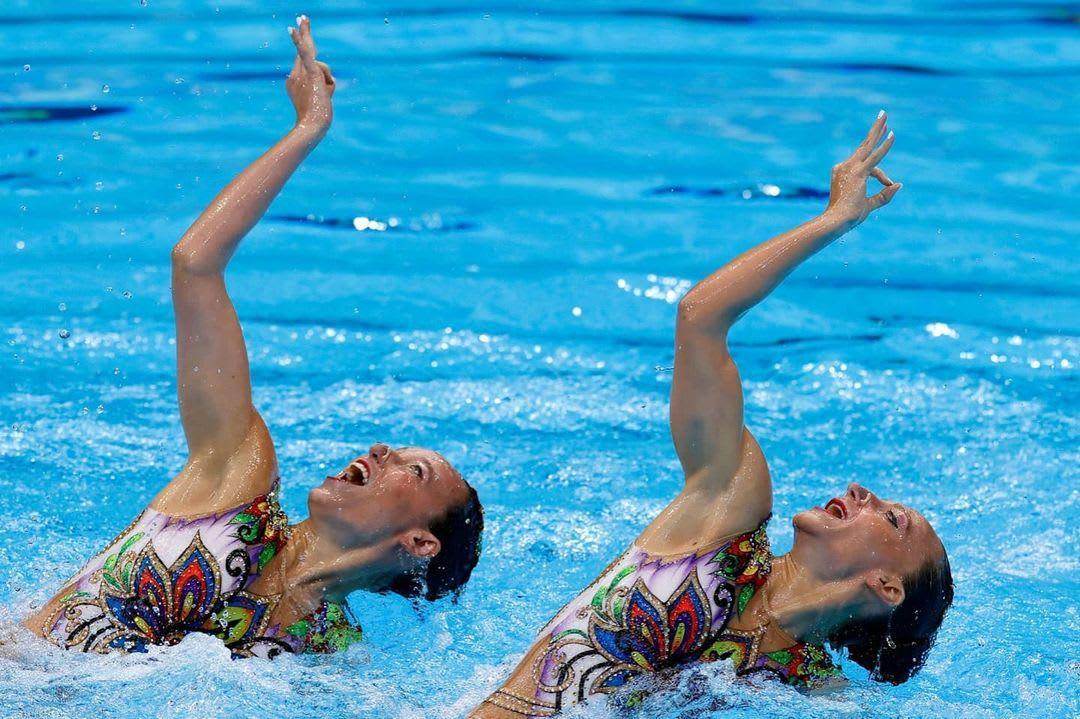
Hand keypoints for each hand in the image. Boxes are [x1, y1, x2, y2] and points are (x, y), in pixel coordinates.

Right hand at [286, 15, 334, 135]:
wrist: (312, 127)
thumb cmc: (317, 120)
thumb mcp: (321, 100)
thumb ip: (324, 87)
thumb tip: (330, 82)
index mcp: (294, 82)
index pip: (305, 63)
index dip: (306, 52)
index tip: (300, 30)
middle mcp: (295, 75)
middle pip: (304, 53)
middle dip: (304, 33)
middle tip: (303, 17)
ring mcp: (301, 74)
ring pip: (322, 66)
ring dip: (328, 82)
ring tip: (324, 97)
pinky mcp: (310, 74)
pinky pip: (305, 54)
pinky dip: (299, 41)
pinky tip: (293, 28)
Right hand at [824, 112, 901, 227]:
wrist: (836, 221)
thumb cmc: (848, 217)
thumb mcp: (869, 205)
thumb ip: (884, 195)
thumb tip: (899, 184)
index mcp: (843, 173)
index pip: (868, 166)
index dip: (882, 176)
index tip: (889, 184)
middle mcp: (845, 167)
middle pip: (864, 145)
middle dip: (875, 130)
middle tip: (883, 114)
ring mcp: (851, 168)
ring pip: (868, 145)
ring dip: (878, 129)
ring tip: (884, 114)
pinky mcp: (858, 172)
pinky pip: (875, 157)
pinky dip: (885, 147)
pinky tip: (892, 135)